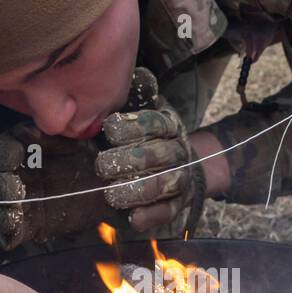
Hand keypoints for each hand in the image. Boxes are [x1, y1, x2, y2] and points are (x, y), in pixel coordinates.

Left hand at [97, 67, 204, 233]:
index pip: (154, 124)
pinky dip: (150, 217)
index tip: (109, 129)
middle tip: (102, 166)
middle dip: (128, 161)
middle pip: (157, 156)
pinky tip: (133, 218)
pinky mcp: (177, 205)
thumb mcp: (150, 111)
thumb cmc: (154, 137)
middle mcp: (177, 152)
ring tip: (112, 194)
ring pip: (163, 185)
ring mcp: (179, 179)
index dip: (132, 127)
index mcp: (169, 126)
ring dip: (136, 190)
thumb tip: (141, 74)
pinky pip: (167, 212)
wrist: (189, 166)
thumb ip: (141, 95)